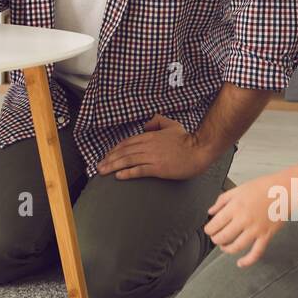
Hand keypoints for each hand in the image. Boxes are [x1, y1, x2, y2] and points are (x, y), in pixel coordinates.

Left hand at [96, 113, 213, 179]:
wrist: (199, 150)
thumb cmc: (187, 139)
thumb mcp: (171, 125)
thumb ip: (157, 121)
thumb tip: (146, 123)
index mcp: (150, 136)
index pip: (127, 142)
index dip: (115, 149)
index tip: (107, 155)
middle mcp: (148, 146)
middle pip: (124, 152)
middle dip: (109, 159)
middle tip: (99, 166)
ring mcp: (152, 157)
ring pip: (128, 160)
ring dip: (113, 166)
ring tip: (103, 171)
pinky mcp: (158, 168)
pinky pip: (139, 170)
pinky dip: (128, 173)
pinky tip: (119, 176)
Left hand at [203, 174, 286, 267]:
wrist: (284, 190)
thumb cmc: (263, 187)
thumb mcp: (237, 190)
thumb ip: (221, 201)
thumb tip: (211, 211)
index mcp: (235, 208)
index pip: (215, 224)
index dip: (209, 229)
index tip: (209, 230)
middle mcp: (243, 220)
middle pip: (223, 237)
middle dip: (216, 239)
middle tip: (215, 237)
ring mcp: (255, 230)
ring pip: (236, 246)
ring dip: (227, 249)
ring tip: (224, 246)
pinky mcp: (266, 236)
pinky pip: (256, 252)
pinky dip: (247, 260)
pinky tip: (241, 263)